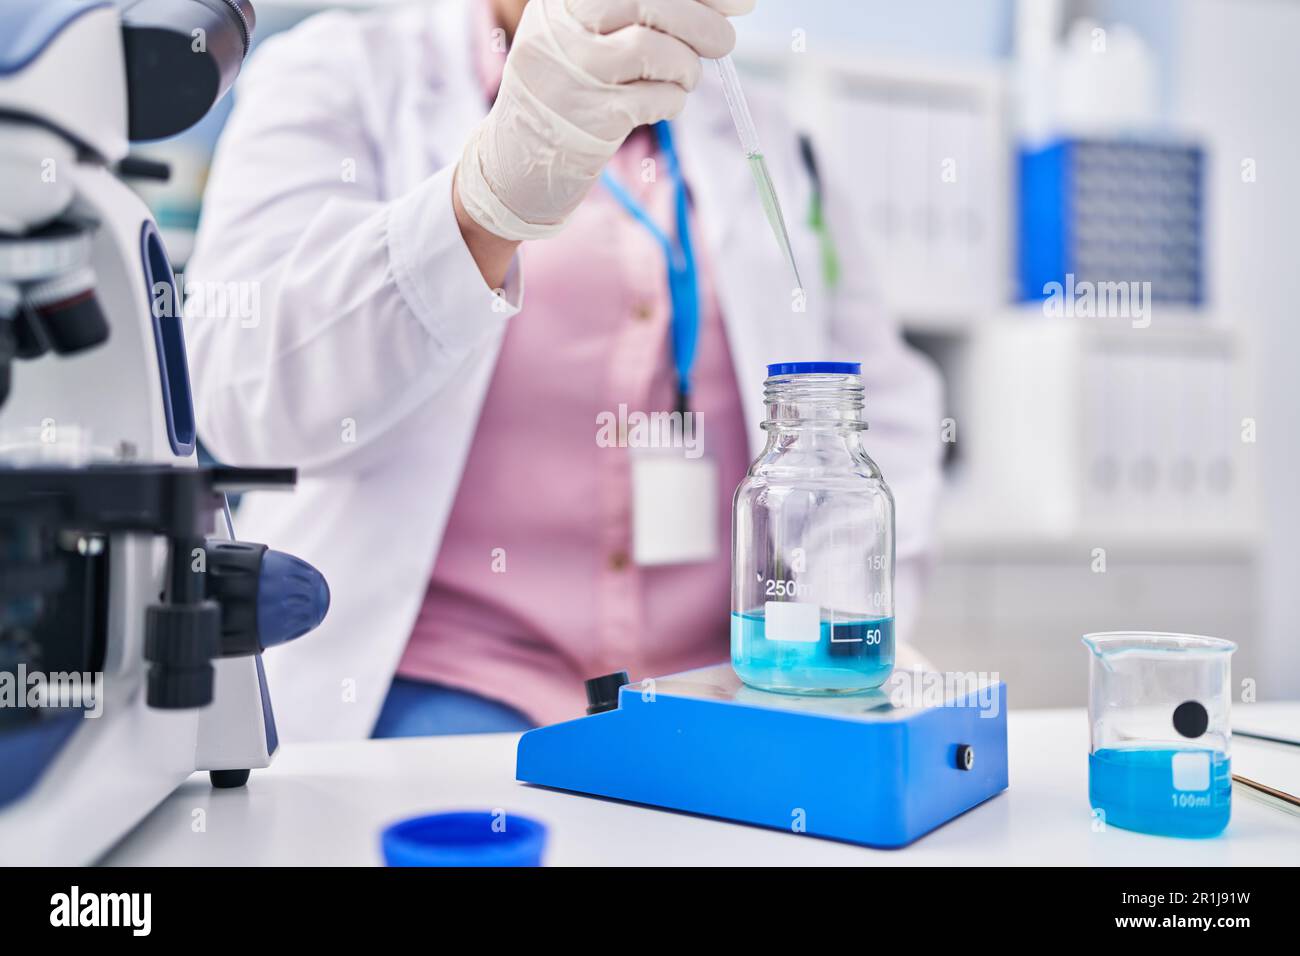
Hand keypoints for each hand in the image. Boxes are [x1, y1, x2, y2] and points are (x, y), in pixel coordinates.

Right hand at [456, 0, 754, 241]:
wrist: (516, 163)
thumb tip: (721, 4)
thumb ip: (639, 14)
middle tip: (725, 42)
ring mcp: (572, 74)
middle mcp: (560, 29)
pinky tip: (664, 105)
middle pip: (648, 1)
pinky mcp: (590, 119)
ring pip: (653, 48)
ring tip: (685, 80)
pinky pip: (654, 99)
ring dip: (687, 67)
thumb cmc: (567, 92)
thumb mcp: (583, 38)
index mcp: (561, 1)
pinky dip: (673, 101)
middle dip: (702, 21)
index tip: (738, 1)